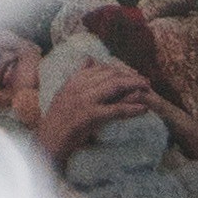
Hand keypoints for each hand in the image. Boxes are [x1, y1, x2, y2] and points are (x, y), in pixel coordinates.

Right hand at [40, 56, 161, 158]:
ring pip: (114, 87)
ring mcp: (85, 100)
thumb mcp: (65, 93)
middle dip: (130, 76)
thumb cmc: (57, 119)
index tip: (132, 74)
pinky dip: (132, 108)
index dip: (119, 70)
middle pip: (110, 75)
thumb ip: (78, 77)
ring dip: (134, 86)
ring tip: (148, 89)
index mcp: (74, 81)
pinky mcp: (91, 115)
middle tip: (145, 81)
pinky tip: (144, 109)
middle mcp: (79, 87)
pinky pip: (116, 109)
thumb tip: (89, 59)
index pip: (100, 68)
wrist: (49, 139)